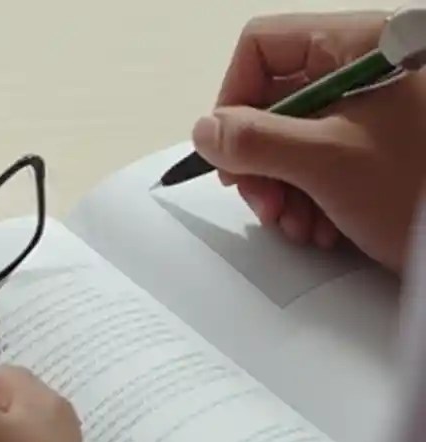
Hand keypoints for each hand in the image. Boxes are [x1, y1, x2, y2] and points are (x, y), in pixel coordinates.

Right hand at [191, 11, 425, 274]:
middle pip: (274, 95)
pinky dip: (310, 195)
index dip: (233, 98)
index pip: (263, 46)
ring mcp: (376, 107)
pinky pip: (321, 157)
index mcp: (361, 46)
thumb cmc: (422, 188)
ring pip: (292, 133)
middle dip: (258, 158)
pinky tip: (323, 225)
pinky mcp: (381, 144)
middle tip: (262, 200)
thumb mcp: (327, 163)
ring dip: (280, 186)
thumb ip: (254, 141)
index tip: (229, 149)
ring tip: (297, 223)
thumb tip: (207, 131)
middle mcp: (366, 68)